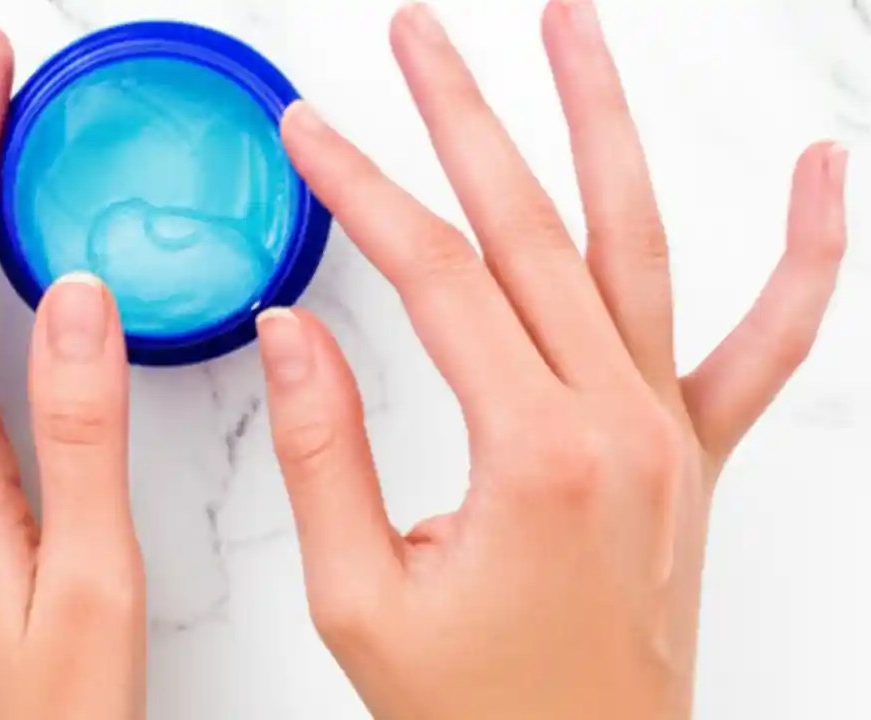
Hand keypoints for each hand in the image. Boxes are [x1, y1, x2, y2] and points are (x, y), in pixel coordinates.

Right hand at [258, 3, 845, 718]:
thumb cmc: (478, 710)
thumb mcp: (362, 597)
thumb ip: (326, 452)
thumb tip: (294, 332)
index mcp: (534, 456)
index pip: (435, 276)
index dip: (362, 190)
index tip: (313, 133)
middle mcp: (619, 426)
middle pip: (529, 228)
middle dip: (464, 116)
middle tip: (418, 36)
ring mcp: (669, 433)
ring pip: (637, 242)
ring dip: (602, 126)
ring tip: (571, 31)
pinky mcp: (693, 455)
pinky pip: (769, 341)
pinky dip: (805, 255)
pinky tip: (818, 175)